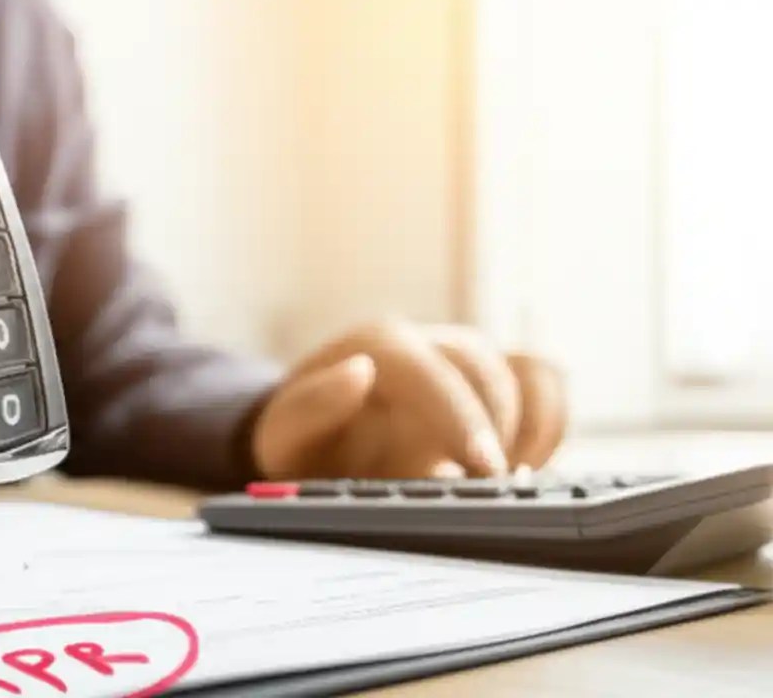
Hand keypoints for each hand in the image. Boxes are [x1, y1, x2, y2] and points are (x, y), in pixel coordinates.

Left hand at [251, 320, 566, 479]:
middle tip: (492, 493)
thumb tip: (358, 372)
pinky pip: (545, 386)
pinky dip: (550, 425)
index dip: (463, 418)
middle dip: (496, 432)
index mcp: (379, 345)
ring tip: (511, 483)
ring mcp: (469, 360)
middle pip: (486, 371)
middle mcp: (431, 343)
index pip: (431, 370)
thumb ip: (312, 408)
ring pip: (527, 372)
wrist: (318, 445)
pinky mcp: (499, 382)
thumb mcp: (285, 435)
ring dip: (529, 428)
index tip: (483, 467)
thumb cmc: (303, 444)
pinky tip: (529, 470)